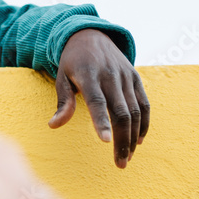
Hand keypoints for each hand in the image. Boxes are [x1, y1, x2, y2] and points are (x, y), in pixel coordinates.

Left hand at [49, 29, 150, 168]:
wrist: (91, 35)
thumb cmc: (72, 62)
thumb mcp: (61, 77)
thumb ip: (63, 102)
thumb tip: (54, 125)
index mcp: (89, 75)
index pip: (97, 102)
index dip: (101, 122)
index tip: (105, 142)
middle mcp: (110, 75)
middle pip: (121, 112)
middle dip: (121, 140)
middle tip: (120, 164)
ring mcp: (125, 76)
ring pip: (135, 111)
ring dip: (133, 137)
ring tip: (127, 157)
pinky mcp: (136, 77)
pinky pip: (144, 104)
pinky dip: (144, 123)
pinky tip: (138, 140)